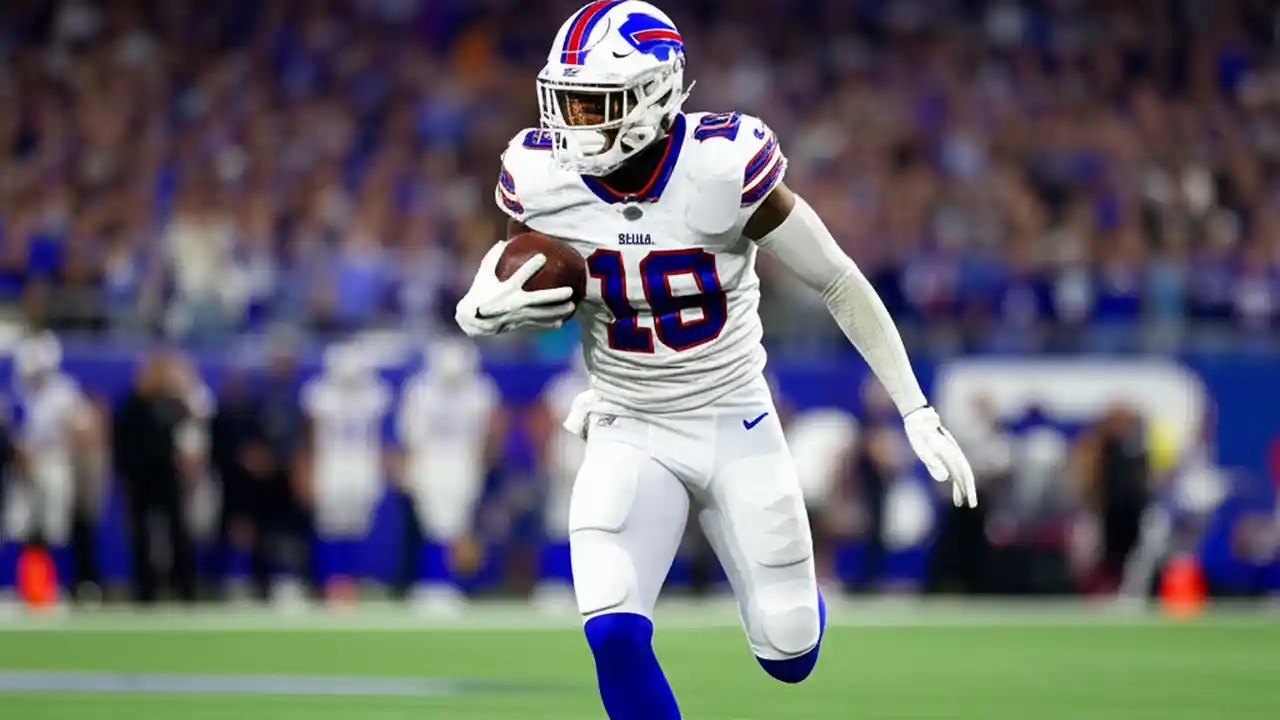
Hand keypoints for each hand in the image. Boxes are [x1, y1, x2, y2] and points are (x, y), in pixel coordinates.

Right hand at [455, 242, 575, 336]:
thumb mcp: (483, 274)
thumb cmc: (480, 293)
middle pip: (539, 300)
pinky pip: (538, 325)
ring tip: (572, 306)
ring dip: (558, 311)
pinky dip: (550, 324)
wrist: (473, 320)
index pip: (520, 276)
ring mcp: (518, 316)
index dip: (531, 266)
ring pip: (542, 315)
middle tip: (570, 290)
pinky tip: (562, 321)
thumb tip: (503, 241)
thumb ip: (493, 257)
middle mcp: (514, 303)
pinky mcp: (519, 324)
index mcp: (506, 289)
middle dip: (555, 295)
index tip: (543, 257)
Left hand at [903, 406, 976, 507]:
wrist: (919, 419)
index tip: (971, 501)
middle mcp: (954, 453)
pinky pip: (954, 470)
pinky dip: (955, 482)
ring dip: (960, 488)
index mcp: (950, 452)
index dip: (968, 488)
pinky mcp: (946, 455)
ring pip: (960, 473)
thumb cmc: (919, 432)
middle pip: (966, 474)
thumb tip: (945, 479)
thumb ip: (932, 462)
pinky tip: (954, 491)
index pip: (963, 474)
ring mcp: (951, 454)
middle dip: (969, 490)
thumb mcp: (921, 447)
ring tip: (959, 503)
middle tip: (973, 505)